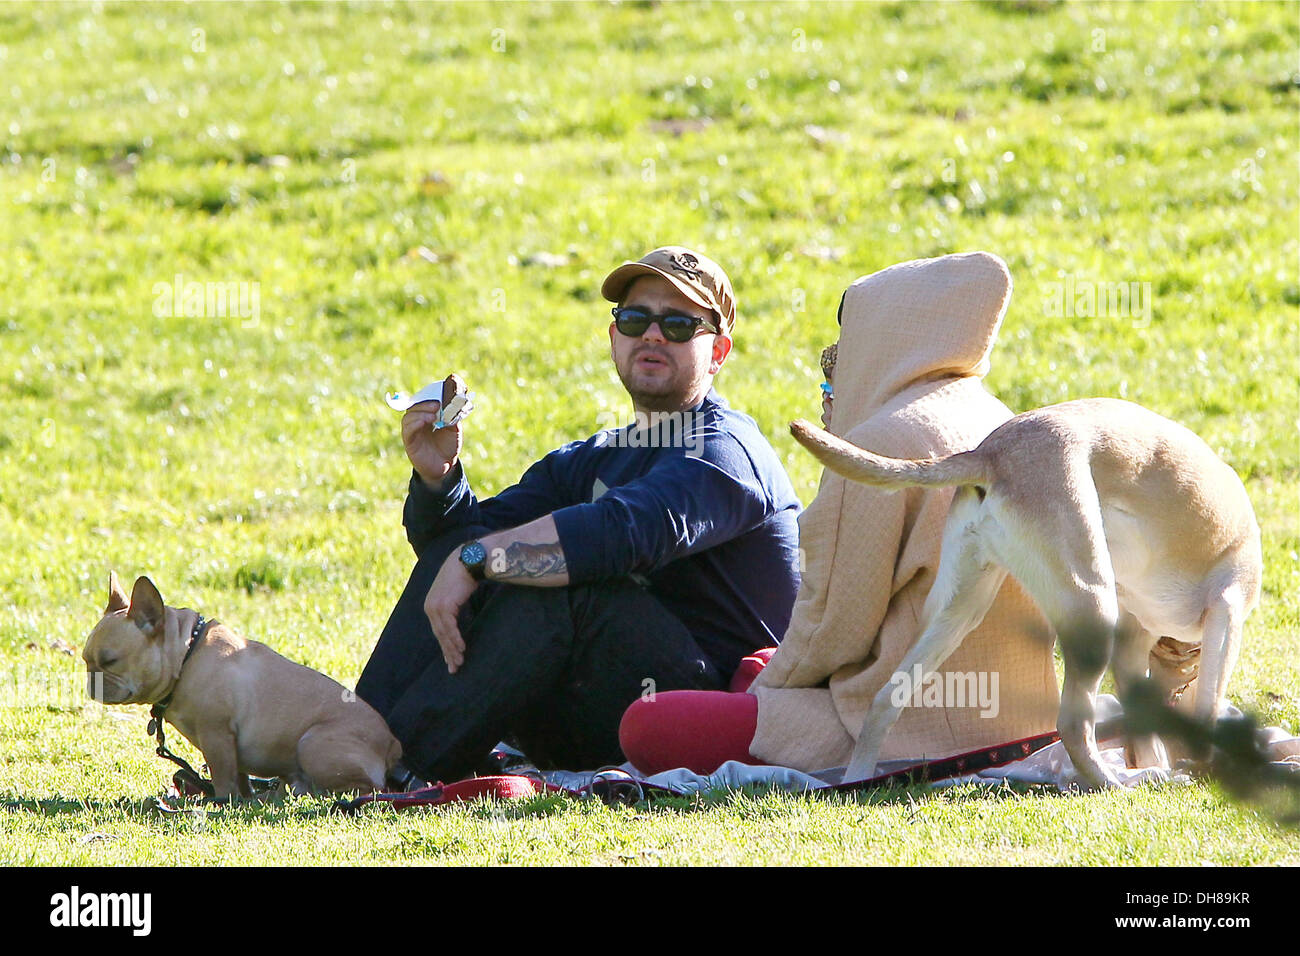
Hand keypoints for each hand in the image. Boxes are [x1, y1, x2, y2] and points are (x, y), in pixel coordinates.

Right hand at [403, 401, 462, 485]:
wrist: (446, 466)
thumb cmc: (449, 446)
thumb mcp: (454, 430)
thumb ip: (453, 417)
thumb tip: (454, 405)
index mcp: (428, 415)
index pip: (423, 401)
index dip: (429, 396)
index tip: (439, 394)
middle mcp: (418, 421)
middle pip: (414, 406)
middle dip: (425, 404)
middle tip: (436, 405)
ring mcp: (412, 431)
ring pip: (409, 416)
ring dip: (420, 413)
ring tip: (433, 416)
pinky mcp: (409, 442)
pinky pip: (407, 430)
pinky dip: (414, 424)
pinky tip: (424, 422)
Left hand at [424, 551, 479, 673]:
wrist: (467, 560)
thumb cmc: (464, 575)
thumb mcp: (455, 593)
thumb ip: (454, 605)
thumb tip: (458, 615)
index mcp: (431, 605)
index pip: (438, 630)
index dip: (445, 646)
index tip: (451, 659)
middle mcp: (430, 607)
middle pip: (439, 635)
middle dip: (448, 653)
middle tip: (455, 668)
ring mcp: (436, 606)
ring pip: (444, 634)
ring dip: (452, 650)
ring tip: (460, 662)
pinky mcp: (444, 606)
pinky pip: (450, 628)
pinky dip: (456, 639)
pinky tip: (462, 648)